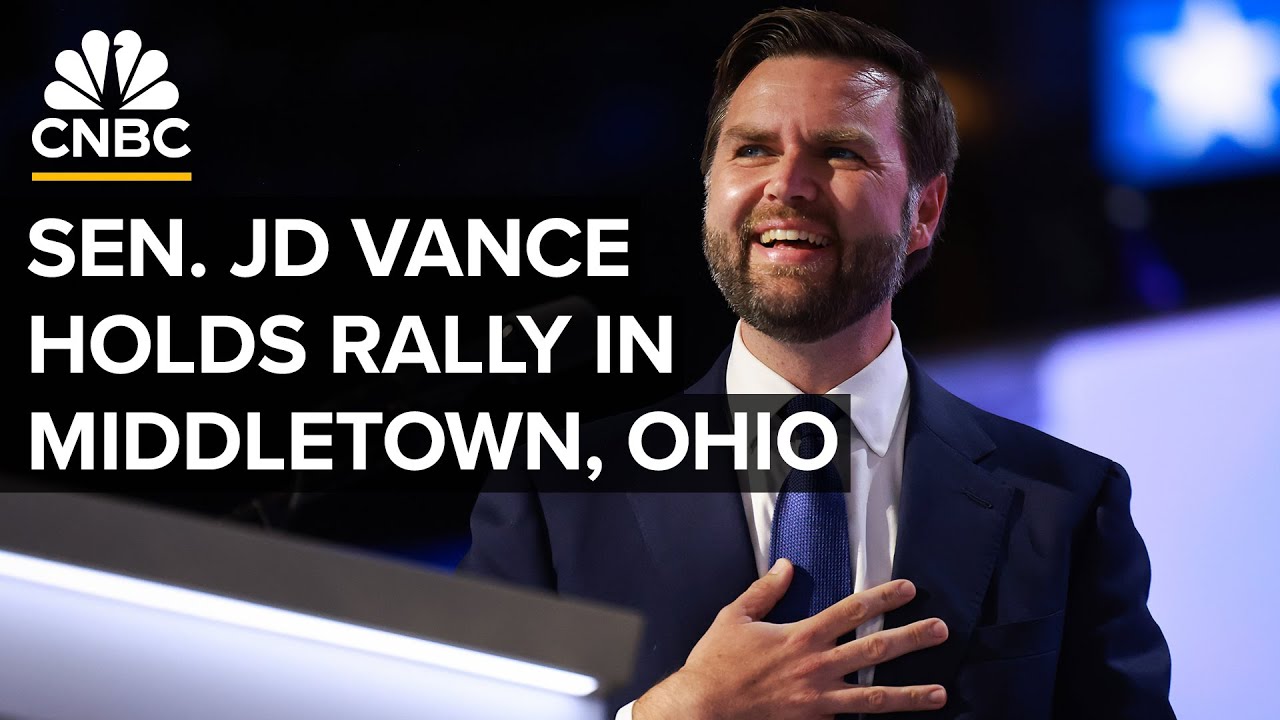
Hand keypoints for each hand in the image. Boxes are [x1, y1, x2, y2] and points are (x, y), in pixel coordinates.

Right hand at [633, 558, 948, 718]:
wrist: (704, 708)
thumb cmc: (716, 662)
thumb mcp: (735, 616)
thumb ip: (765, 590)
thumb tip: (786, 566)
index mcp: (801, 636)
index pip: (852, 610)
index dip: (883, 597)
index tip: (909, 589)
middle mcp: (817, 667)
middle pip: (875, 649)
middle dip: (911, 638)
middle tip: (941, 630)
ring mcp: (818, 700)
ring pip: (874, 698)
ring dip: (910, 694)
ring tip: (941, 693)